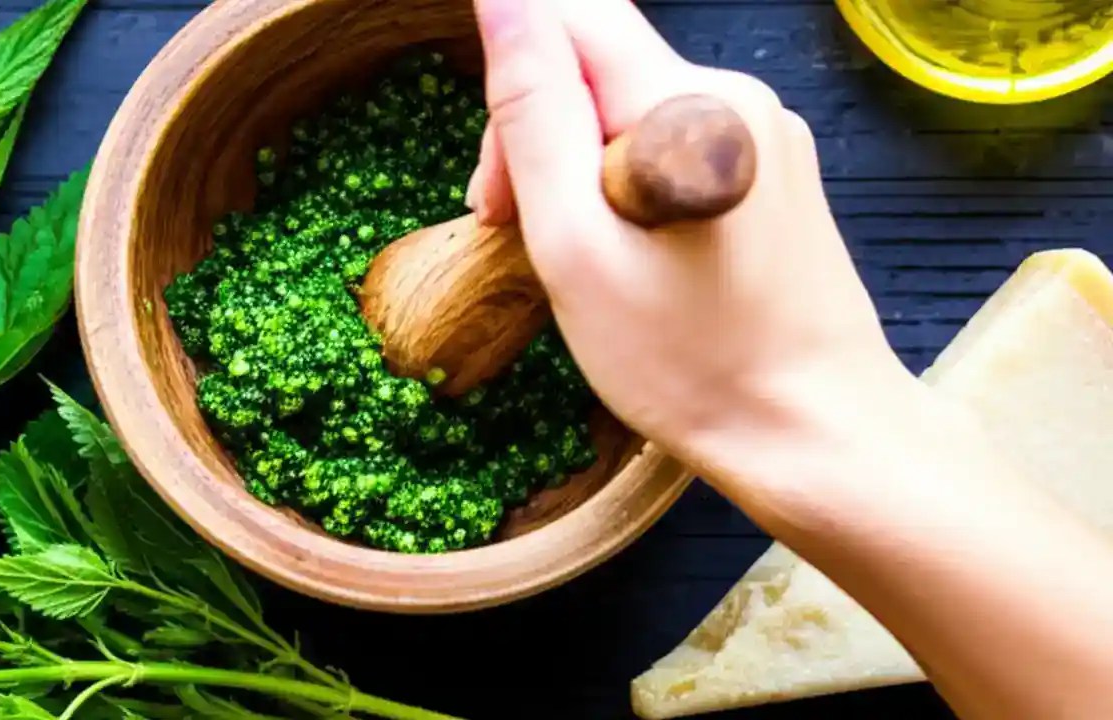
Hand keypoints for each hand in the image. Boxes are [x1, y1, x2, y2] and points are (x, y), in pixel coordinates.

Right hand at [469, 0, 915, 505]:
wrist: (816, 434)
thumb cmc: (687, 362)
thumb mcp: (575, 244)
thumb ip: (532, 111)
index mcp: (686, 103)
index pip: (571, 16)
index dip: (511, 79)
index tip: (498, 184)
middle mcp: (737, 95)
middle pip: (599, 66)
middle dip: (541, 139)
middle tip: (522, 238)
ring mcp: (767, 133)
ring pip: (631, 110)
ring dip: (582, 173)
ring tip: (583, 265)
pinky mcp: (777, 171)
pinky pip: (674, 146)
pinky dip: (630, 191)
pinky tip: (634, 262)